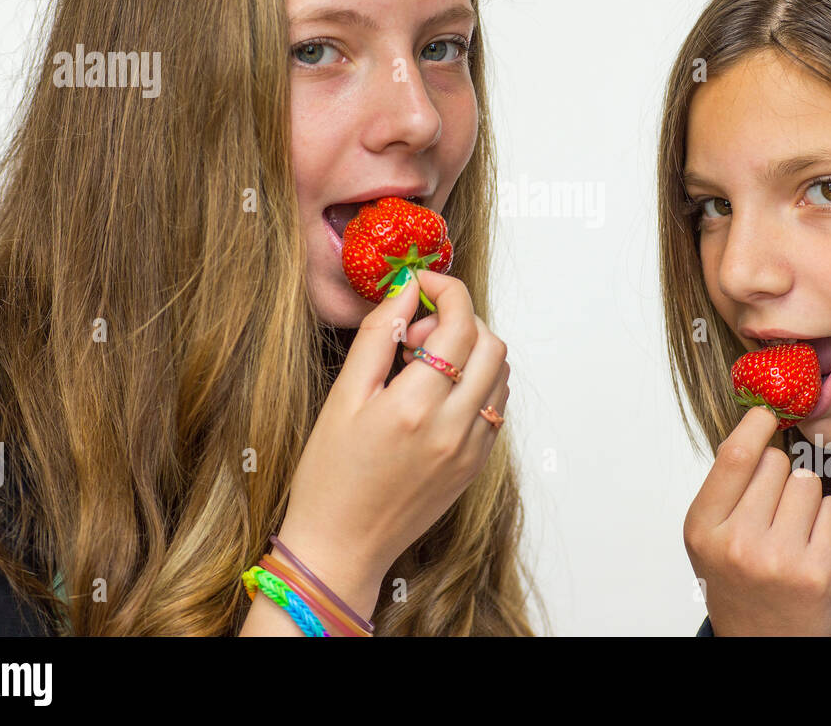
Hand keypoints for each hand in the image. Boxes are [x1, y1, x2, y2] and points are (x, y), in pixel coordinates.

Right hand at [277, 268, 510, 592]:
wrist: (341, 547)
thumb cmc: (330, 477)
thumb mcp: (343, 398)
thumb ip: (378, 337)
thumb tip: (406, 291)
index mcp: (415, 407)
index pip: (459, 324)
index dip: (446, 291)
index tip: (422, 284)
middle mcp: (454, 428)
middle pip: (491, 344)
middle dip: (460, 319)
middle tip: (417, 330)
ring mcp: (471, 450)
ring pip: (500, 374)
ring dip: (473, 350)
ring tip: (425, 362)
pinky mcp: (476, 465)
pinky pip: (496, 406)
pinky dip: (477, 382)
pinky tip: (438, 391)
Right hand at [684, 405, 830, 635]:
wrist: (763, 644)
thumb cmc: (737, 582)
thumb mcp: (710, 536)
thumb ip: (726, 486)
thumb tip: (756, 426)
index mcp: (702, 528)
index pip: (735, 456)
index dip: (756, 425)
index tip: (767, 413)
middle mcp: (737, 543)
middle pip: (777, 465)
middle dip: (780, 476)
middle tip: (773, 511)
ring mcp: (779, 560)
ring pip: (809, 483)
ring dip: (806, 498)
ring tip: (792, 530)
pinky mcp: (818, 574)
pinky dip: (828, 521)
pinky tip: (813, 545)